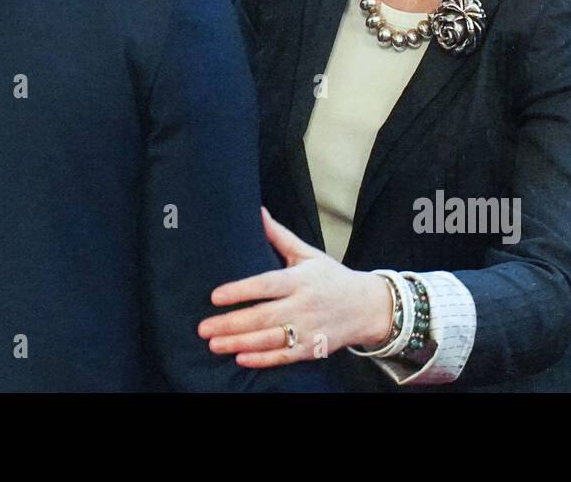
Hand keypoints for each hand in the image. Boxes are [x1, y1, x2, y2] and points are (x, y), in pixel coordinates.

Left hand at [196, 207, 392, 366]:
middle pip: (263, 316)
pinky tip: (240, 359)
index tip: (215, 296)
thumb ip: (280, 236)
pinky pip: (284, 356)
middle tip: (202, 327)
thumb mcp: (308, 254)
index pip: (266, 285)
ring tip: (214, 344)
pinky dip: (262, 360)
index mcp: (300, 280)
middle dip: (231, 323)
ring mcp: (309, 330)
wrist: (367, 307)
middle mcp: (303, 305)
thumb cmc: (332, 277)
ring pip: (270, 339)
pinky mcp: (312, 349)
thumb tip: (258, 211)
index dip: (240, 291)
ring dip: (240, 343)